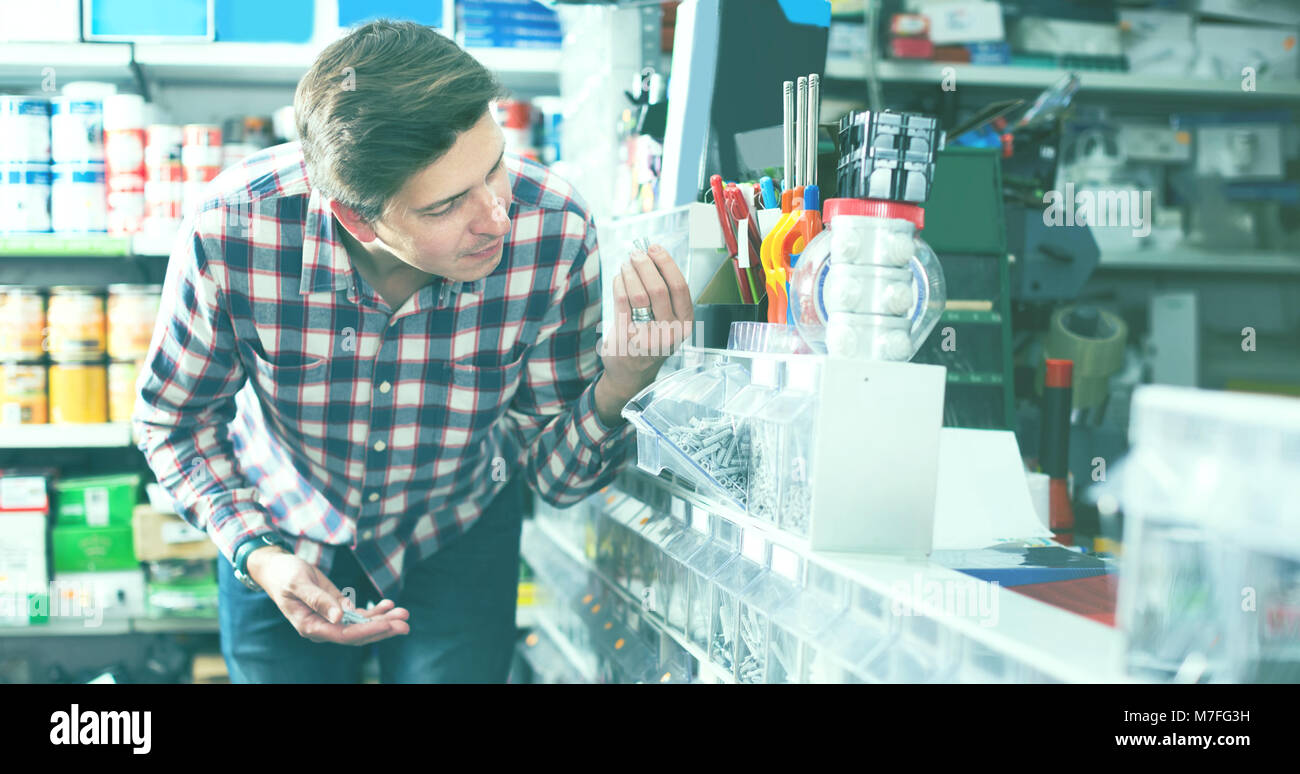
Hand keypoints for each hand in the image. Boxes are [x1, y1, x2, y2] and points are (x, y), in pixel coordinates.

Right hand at [247, 546, 409, 644]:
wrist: (277, 568)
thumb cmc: (285, 575)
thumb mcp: (299, 584)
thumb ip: (318, 600)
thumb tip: (338, 618)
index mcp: (310, 626)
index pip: (344, 635)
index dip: (367, 631)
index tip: (388, 625)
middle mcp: (323, 628)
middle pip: (358, 635)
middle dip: (382, 629)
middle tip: (405, 623)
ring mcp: (331, 620)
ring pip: (361, 626)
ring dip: (383, 620)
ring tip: (404, 613)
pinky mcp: (336, 609)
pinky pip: (358, 615)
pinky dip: (375, 611)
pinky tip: (389, 605)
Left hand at [599, 244, 693, 403]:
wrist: (631, 375)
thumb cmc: (650, 341)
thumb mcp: (669, 323)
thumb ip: (666, 295)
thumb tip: (653, 256)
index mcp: (685, 324)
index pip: (680, 287)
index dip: (667, 264)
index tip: (655, 249)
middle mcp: (669, 332)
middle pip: (658, 288)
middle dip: (645, 264)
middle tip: (635, 253)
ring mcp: (647, 337)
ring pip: (638, 294)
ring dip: (630, 272)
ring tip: (626, 264)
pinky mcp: (626, 338)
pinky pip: (621, 302)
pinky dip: (619, 284)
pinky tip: (619, 277)